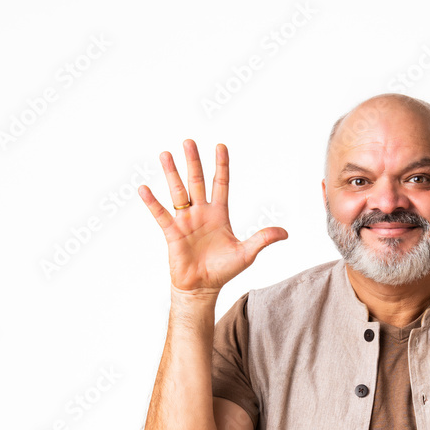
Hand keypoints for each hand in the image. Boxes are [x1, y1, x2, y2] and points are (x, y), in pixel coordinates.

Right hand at [138, 139, 287, 293]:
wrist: (202, 288)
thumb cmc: (223, 270)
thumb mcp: (247, 254)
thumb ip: (263, 239)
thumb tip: (285, 233)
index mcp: (219, 214)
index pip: (220, 183)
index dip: (221, 165)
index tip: (220, 146)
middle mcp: (201, 212)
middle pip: (196, 181)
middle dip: (193, 161)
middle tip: (188, 141)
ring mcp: (185, 221)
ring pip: (178, 192)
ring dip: (171, 173)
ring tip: (165, 154)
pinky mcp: (172, 233)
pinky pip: (161, 214)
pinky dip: (152, 202)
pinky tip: (144, 188)